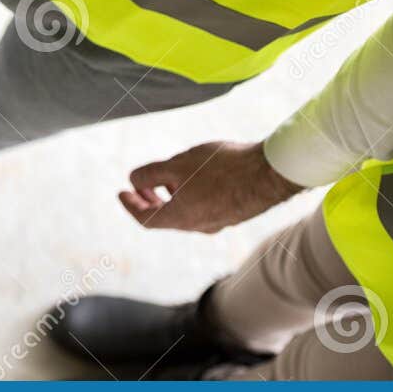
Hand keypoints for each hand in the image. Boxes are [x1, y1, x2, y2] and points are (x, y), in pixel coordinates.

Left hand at [118, 141, 303, 232]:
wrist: (271, 173)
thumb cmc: (222, 167)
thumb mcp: (177, 165)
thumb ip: (150, 175)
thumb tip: (133, 181)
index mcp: (181, 218)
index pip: (145, 219)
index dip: (130, 205)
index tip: (121, 192)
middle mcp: (199, 226)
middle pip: (164, 219)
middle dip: (148, 201)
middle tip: (140, 186)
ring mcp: (219, 222)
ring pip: (185, 214)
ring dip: (169, 198)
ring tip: (167, 178)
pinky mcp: (234, 214)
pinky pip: (203, 210)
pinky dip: (189, 198)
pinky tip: (195, 178)